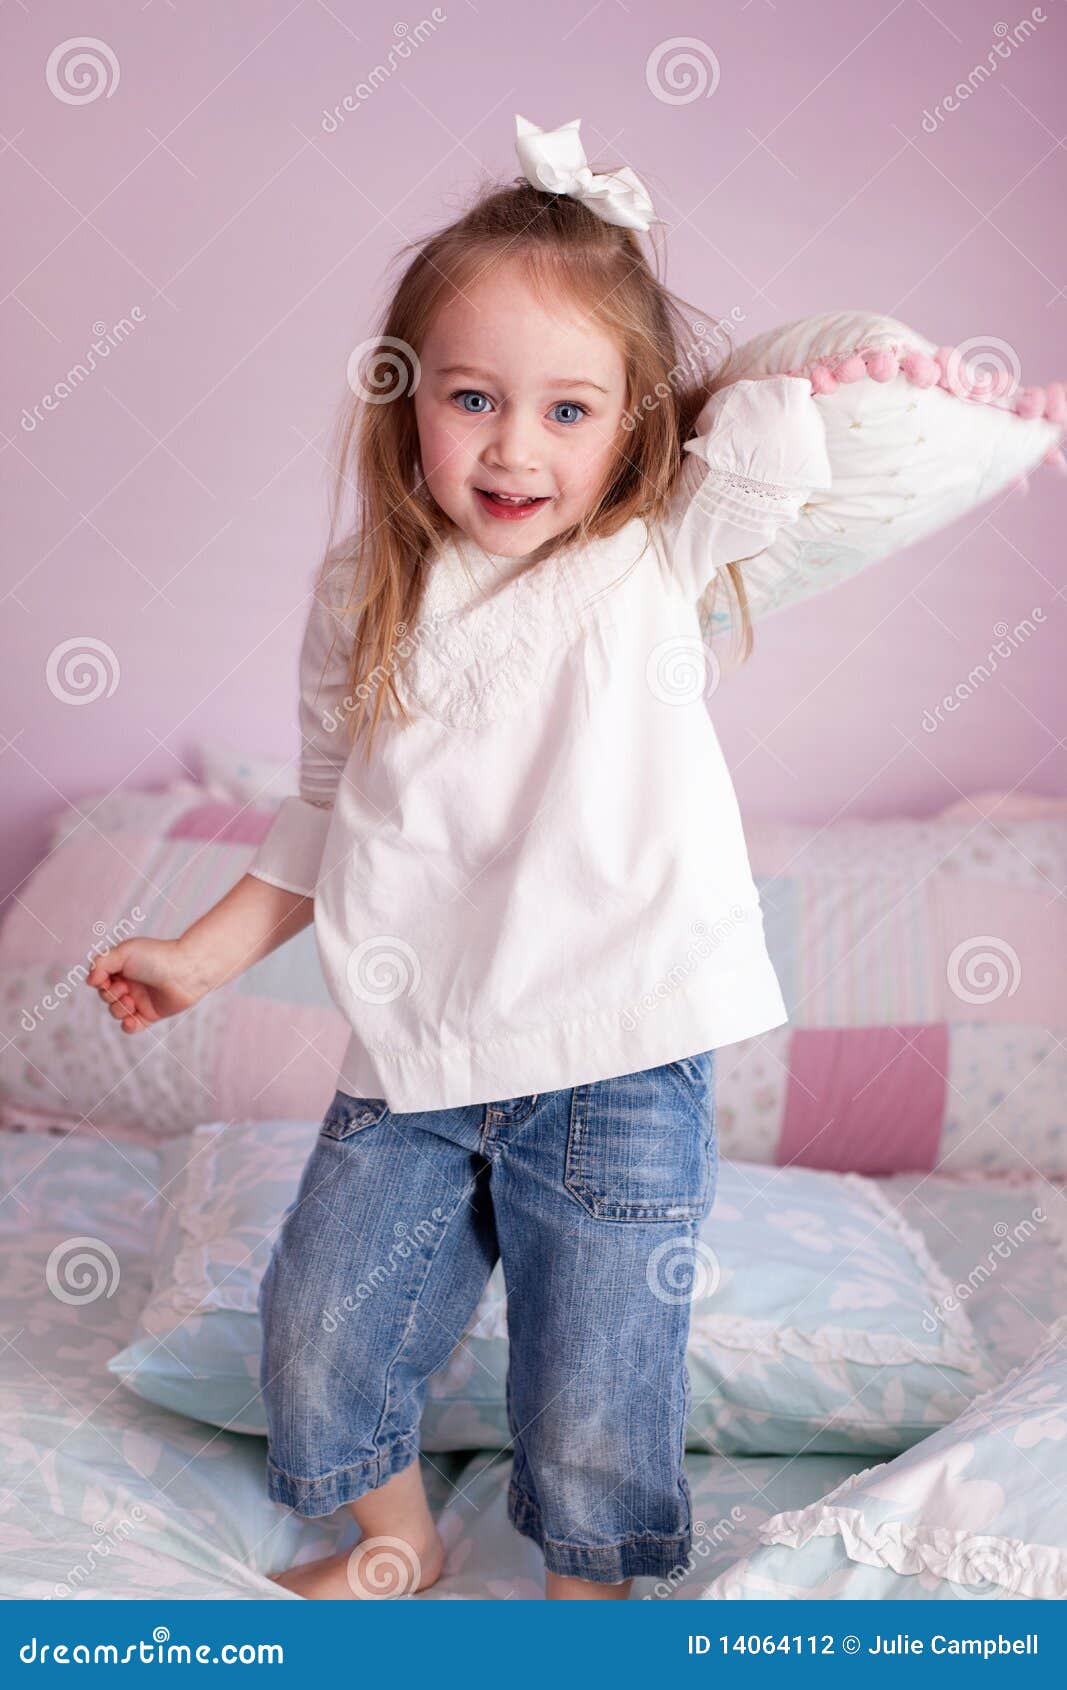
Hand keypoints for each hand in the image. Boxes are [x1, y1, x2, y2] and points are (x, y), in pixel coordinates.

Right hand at [84, 937, 215, 1033]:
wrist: (186, 971)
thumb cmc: (157, 957)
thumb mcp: (124, 952)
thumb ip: (102, 963)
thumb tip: (90, 980)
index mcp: (123, 967)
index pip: (100, 979)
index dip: (99, 982)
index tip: (104, 979)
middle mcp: (131, 983)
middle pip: (106, 997)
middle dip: (110, 995)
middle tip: (125, 988)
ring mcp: (140, 999)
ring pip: (117, 1012)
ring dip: (119, 1009)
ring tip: (132, 1002)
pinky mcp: (151, 1014)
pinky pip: (132, 1026)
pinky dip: (128, 1026)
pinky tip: (130, 1020)